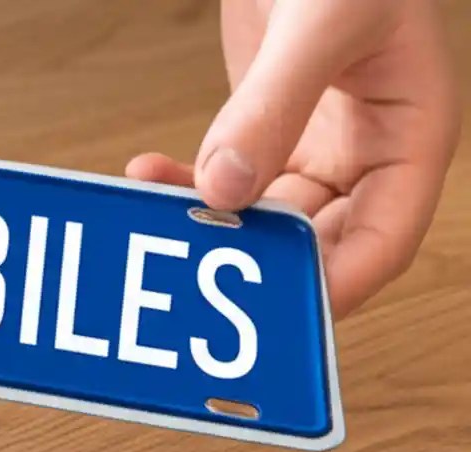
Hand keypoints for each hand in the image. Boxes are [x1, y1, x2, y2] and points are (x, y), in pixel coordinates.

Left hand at [126, 0, 461, 317]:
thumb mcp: (325, 21)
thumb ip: (274, 105)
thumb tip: (225, 188)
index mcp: (411, 136)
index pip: (383, 242)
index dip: (332, 287)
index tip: (274, 316)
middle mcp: (366, 152)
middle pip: (316, 242)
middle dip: (254, 264)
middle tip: (188, 276)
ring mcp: (313, 142)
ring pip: (261, 217)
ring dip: (206, 226)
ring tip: (150, 220)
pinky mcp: (264, 127)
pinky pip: (226, 180)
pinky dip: (184, 187)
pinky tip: (144, 177)